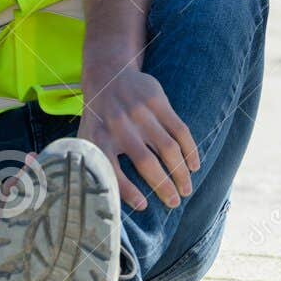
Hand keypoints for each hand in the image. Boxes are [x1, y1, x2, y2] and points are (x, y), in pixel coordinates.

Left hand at [78, 68, 199, 211]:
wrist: (107, 74)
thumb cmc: (98, 118)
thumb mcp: (86, 137)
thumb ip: (89, 163)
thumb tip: (90, 200)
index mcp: (99, 137)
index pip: (111, 168)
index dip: (128, 190)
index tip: (144, 206)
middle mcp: (118, 124)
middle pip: (146, 162)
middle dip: (164, 186)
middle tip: (175, 203)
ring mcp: (139, 111)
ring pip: (168, 148)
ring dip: (181, 172)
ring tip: (186, 189)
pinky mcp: (156, 100)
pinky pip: (180, 129)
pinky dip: (190, 150)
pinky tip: (194, 165)